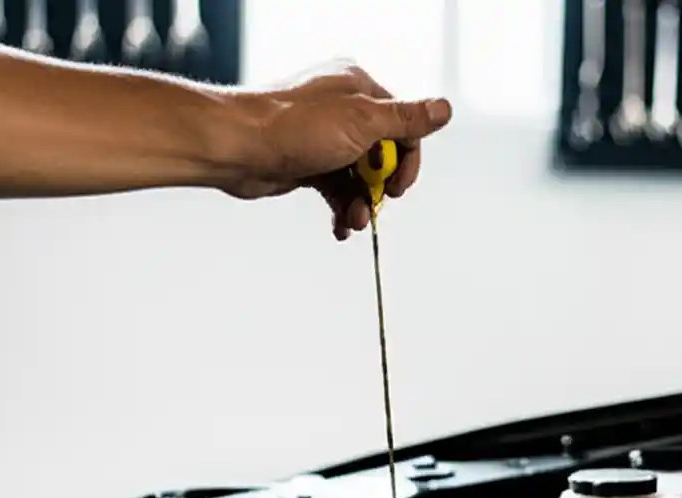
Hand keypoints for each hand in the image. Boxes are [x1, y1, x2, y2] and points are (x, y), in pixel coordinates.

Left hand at [225, 61, 452, 239]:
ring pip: (358, 176)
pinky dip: (342, 208)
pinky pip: (336, 189)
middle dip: (380, 186)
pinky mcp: (307, 162)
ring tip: (354, 221)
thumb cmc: (293, 128)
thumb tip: (443, 109)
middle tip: (375, 204)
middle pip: (382, 153)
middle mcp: (341, 109)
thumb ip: (406, 120)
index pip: (402, 125)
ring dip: (362, 203)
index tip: (398, 187)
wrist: (237, 148)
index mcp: (358, 88)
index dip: (406, 160)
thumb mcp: (363, 122)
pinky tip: (341, 226)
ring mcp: (323, 138)